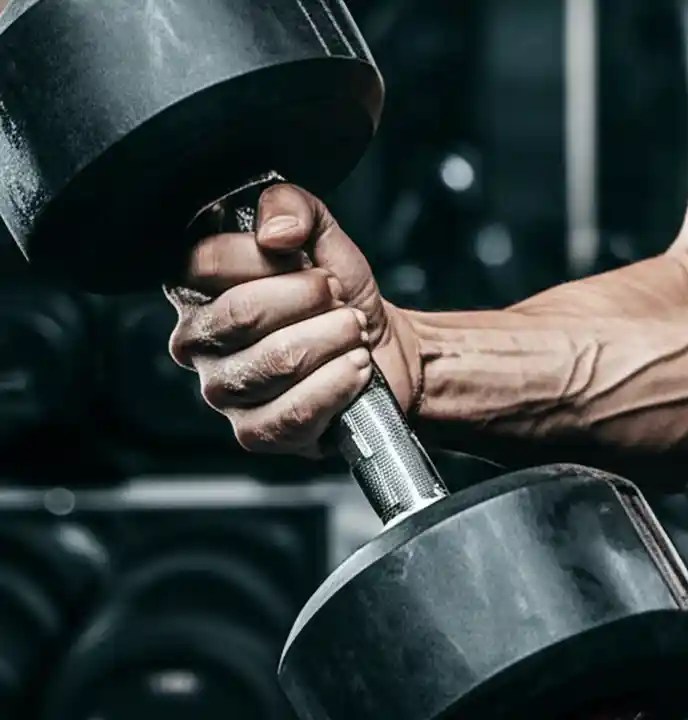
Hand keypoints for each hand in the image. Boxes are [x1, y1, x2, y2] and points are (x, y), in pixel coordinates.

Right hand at [165, 184, 420, 457]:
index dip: (271, 260)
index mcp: (197, 287)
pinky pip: (292, 412)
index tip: (314, 266)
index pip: (207, 263)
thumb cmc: (338, 295)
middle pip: (242, 313)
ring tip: (353, 333)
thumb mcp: (322, 237)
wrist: (378, 346)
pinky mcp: (255, 432)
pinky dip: (336, 385)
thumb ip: (292, 207)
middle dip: (310, 301)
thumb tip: (276, 231)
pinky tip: (354, 369)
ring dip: (332, 340)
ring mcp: (222, 390)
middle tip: (340, 300)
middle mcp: (198, 340)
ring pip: (276, 362)